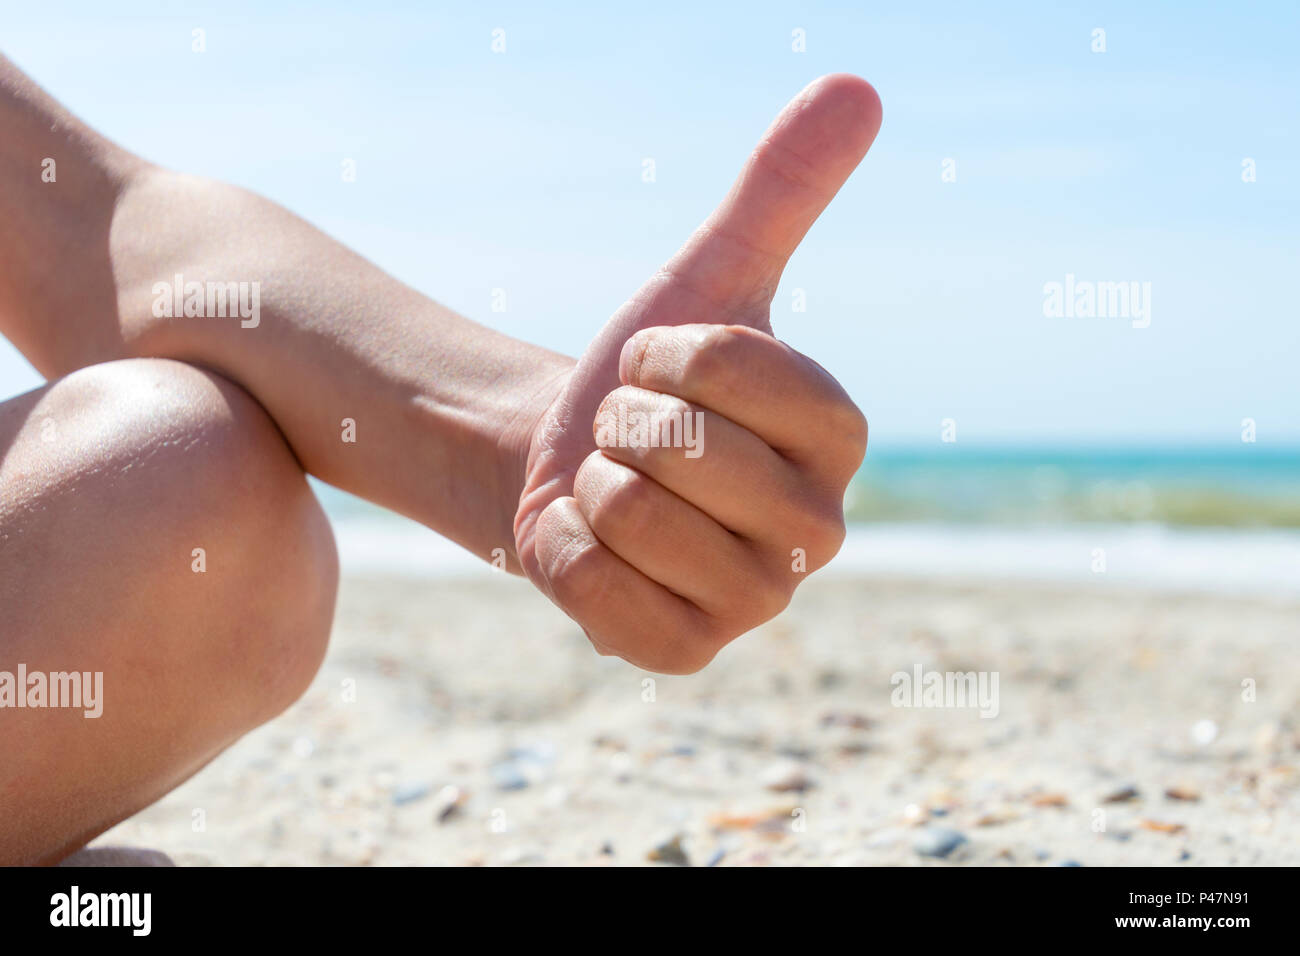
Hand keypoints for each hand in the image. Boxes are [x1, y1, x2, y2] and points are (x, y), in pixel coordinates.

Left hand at [513, 74, 881, 672]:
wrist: (568, 463)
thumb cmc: (646, 380)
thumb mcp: (706, 278)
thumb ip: (781, 193)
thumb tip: (858, 87)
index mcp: (838, 438)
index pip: (738, 371)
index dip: (667, 356)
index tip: (657, 367)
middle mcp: (818, 531)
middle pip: (682, 451)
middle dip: (622, 424)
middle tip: (631, 439)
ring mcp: (756, 604)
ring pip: (633, 516)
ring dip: (590, 485)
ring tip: (613, 489)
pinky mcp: (685, 655)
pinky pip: (596, 594)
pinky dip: (563, 549)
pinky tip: (588, 541)